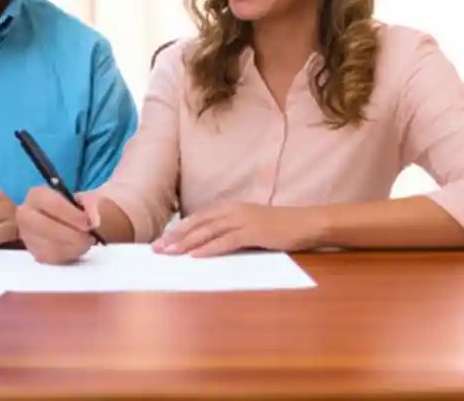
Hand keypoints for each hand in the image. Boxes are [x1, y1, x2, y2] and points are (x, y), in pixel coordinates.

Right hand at [16, 186, 101, 264]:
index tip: (88, 223)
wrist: (74, 221)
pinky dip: (68, 255)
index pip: (51, 204)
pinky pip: (51, 259)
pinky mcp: (35, 253)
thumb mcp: (89, 200)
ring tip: (87, 242)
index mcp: (37, 196)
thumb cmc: (78, 208)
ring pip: (47, 246)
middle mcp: (26, 215)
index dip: (71, 215)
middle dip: (70, 234)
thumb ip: (93, 206)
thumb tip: (94, 220)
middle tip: (89, 238)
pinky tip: (78, 249)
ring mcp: (28, 237)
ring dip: (72, 247)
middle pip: (44, 227)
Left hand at [154, 203, 321, 257]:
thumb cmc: (279, 228)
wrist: (306, 223)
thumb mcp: (250, 226)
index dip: (177, 230)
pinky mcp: (254, 232)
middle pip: (197, 224)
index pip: (197, 219)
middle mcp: (232, 211)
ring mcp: (243, 220)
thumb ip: (230, 231)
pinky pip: (226, 241)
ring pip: (207, 232)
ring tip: (169, 253)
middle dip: (175, 237)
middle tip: (156, 249)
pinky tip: (195, 256)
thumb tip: (207, 245)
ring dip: (186, 243)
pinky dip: (209, 248)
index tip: (161, 242)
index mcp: (230, 208)